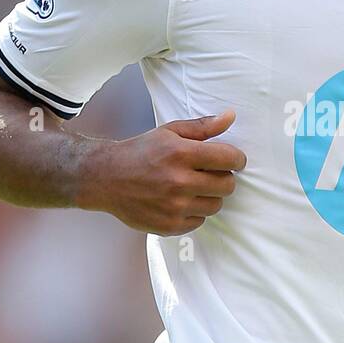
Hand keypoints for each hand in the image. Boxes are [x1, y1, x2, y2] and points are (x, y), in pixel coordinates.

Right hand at [77, 107, 246, 234]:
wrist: (106, 178)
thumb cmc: (141, 152)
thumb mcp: (170, 132)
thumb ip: (203, 127)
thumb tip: (231, 116)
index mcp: (180, 153)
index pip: (229, 159)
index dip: (237, 159)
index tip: (233, 160)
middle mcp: (178, 181)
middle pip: (227, 185)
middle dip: (223, 177)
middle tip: (209, 173)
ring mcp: (174, 207)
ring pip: (216, 205)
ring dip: (209, 196)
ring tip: (192, 187)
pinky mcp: (169, 226)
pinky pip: (200, 221)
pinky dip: (194, 212)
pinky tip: (180, 201)